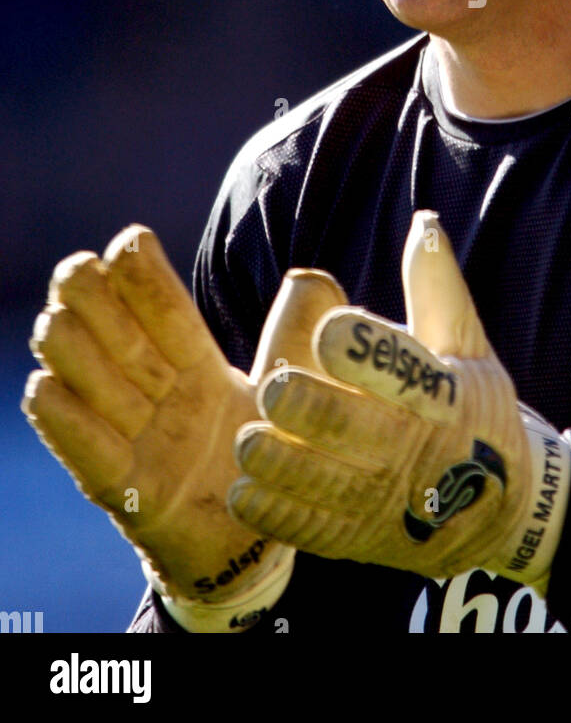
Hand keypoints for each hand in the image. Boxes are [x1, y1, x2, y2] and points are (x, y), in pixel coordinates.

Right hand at [22, 225, 345, 627]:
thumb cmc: (267, 455)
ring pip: (94, 387)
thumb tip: (312, 278)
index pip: (170, 315)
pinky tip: (44, 388)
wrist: (254, 545)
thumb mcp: (293, 394)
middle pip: (121, 341)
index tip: (130, 240)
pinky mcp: (127, 493)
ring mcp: (140, 441)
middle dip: (95, 302)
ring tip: (54, 321)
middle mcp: (161, 397)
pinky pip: (89, 455)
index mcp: (200, 367)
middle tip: (76, 269)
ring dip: (71, 353)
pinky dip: (64, 423)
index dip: (148, 280)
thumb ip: (299, 338)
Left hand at [229, 211, 570, 588]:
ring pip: (327, 483)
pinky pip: (315, 530)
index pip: (402, 370)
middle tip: (272, 385)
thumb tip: (423, 221)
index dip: (363, 350)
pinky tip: (246, 490)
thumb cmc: (473, 410)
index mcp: (442, 395)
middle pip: (355, 429)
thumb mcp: (468, 348)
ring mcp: (389, 499)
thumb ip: (437, 287)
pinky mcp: (363, 538)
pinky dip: (279, 514)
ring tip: (247, 438)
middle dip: (310, 408)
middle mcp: (415, 448)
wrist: (503, 512)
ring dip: (284, 464)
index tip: (327, 329)